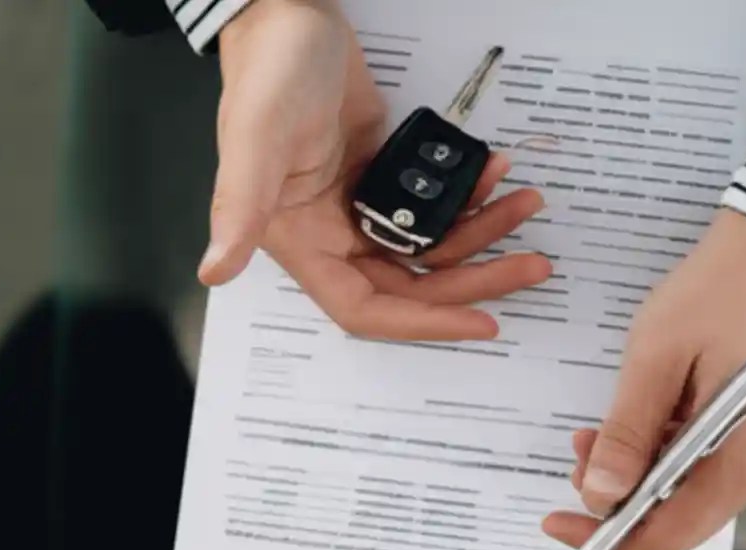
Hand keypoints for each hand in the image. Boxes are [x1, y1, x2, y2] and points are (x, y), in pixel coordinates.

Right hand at [202, 0, 550, 339]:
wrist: (291, 11)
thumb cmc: (268, 68)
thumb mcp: (254, 137)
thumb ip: (238, 207)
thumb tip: (215, 270)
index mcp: (300, 239)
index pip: (364, 308)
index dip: (423, 323)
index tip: (481, 323)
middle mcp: (333, 232)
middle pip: (414, 283)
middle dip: (475, 278)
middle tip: (530, 264)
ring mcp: (363, 204)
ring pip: (433, 245)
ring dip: (483, 232)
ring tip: (525, 203)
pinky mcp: (385, 175)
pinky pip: (436, 205)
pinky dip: (470, 195)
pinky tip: (495, 172)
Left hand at [542, 209, 745, 549]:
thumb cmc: (713, 297)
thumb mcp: (655, 362)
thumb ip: (627, 434)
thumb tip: (598, 497)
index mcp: (745, 462)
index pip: (669, 535)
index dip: (607, 540)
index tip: (558, 521)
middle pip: (675, 523)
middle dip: (616, 503)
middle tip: (577, 457)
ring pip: (680, 497)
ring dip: (632, 476)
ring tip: (595, 433)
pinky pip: (693, 470)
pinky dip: (654, 459)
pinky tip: (633, 423)